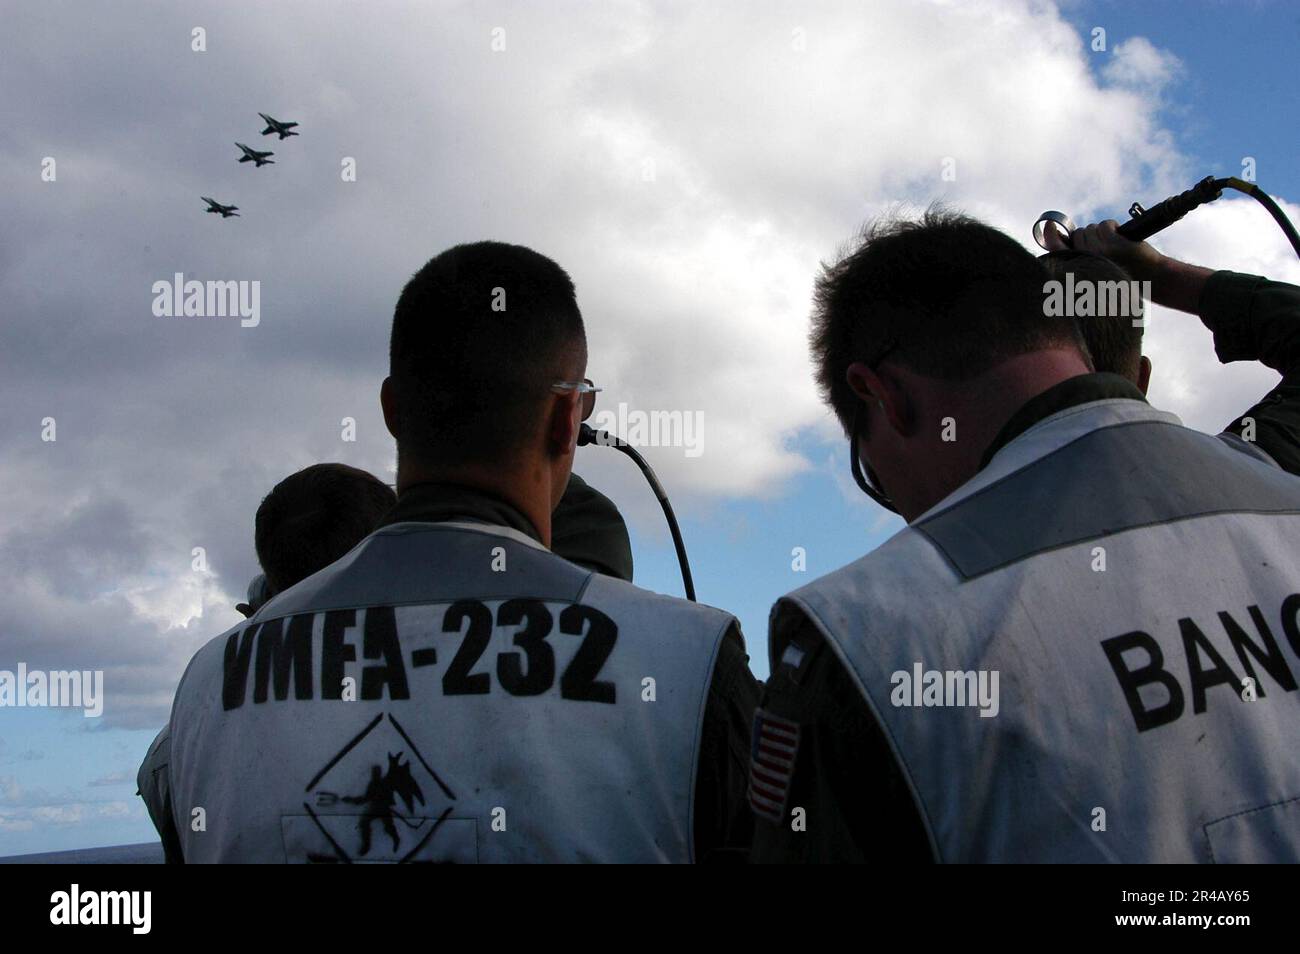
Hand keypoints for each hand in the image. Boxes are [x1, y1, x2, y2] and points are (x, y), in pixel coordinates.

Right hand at [1051, 219, 1165, 280]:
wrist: (1152, 279)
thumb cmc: (1123, 275)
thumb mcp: (1095, 270)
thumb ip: (1076, 254)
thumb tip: (1056, 233)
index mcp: (1078, 272)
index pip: (1056, 250)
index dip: (1051, 235)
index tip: (1050, 225)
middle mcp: (1087, 262)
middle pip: (1078, 233)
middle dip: (1090, 234)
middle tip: (1106, 247)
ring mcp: (1100, 253)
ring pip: (1092, 228)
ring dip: (1103, 231)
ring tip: (1115, 244)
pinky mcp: (1114, 245)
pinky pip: (1105, 225)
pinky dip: (1113, 226)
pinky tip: (1121, 237)